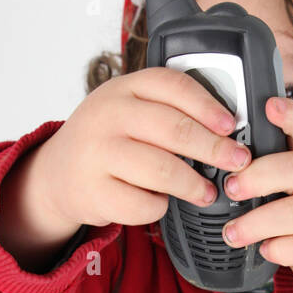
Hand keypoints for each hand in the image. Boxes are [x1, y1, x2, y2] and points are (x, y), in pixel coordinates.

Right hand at [26, 67, 254, 235]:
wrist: (56, 175)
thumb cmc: (106, 142)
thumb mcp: (128, 110)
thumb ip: (166, 111)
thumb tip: (225, 131)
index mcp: (122, 88)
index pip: (172, 86)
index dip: (207, 105)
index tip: (230, 125)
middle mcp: (107, 115)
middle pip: (174, 129)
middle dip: (213, 148)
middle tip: (236, 162)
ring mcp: (97, 154)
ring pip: (163, 170)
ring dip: (194, 184)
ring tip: (207, 192)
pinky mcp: (94, 191)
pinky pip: (144, 203)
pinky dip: (160, 206)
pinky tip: (161, 202)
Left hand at [220, 96, 292, 291]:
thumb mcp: (288, 184)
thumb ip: (263, 169)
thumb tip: (216, 158)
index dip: (290, 116)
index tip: (270, 106)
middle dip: (260, 176)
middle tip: (231, 187)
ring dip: (257, 223)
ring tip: (232, 233)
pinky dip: (278, 249)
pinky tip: (264, 249)